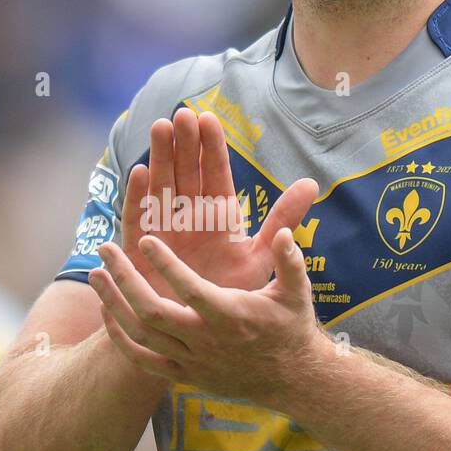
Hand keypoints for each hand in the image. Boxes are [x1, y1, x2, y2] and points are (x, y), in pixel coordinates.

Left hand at [90, 224, 330, 407]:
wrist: (292, 380)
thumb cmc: (291, 327)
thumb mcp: (297, 292)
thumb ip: (289, 261)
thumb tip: (283, 234)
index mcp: (232, 316)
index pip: (190, 290)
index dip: (165, 265)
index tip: (144, 239)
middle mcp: (207, 341)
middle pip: (153, 312)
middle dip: (124, 279)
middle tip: (105, 249)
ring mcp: (192, 361)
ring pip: (142, 335)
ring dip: (114, 304)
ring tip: (95, 274)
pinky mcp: (184, 376)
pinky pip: (142, 360)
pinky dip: (120, 337)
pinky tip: (105, 312)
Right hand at [116, 106, 317, 299]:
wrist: (201, 337)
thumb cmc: (231, 297)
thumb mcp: (260, 257)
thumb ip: (282, 221)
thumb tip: (311, 184)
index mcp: (218, 217)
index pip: (215, 175)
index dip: (211, 147)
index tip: (209, 118)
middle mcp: (190, 218)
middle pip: (186, 173)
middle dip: (184, 143)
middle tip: (182, 113)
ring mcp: (165, 231)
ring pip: (161, 187)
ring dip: (160, 158)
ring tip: (160, 126)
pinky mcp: (142, 251)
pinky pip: (140, 219)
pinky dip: (139, 196)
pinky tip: (140, 171)